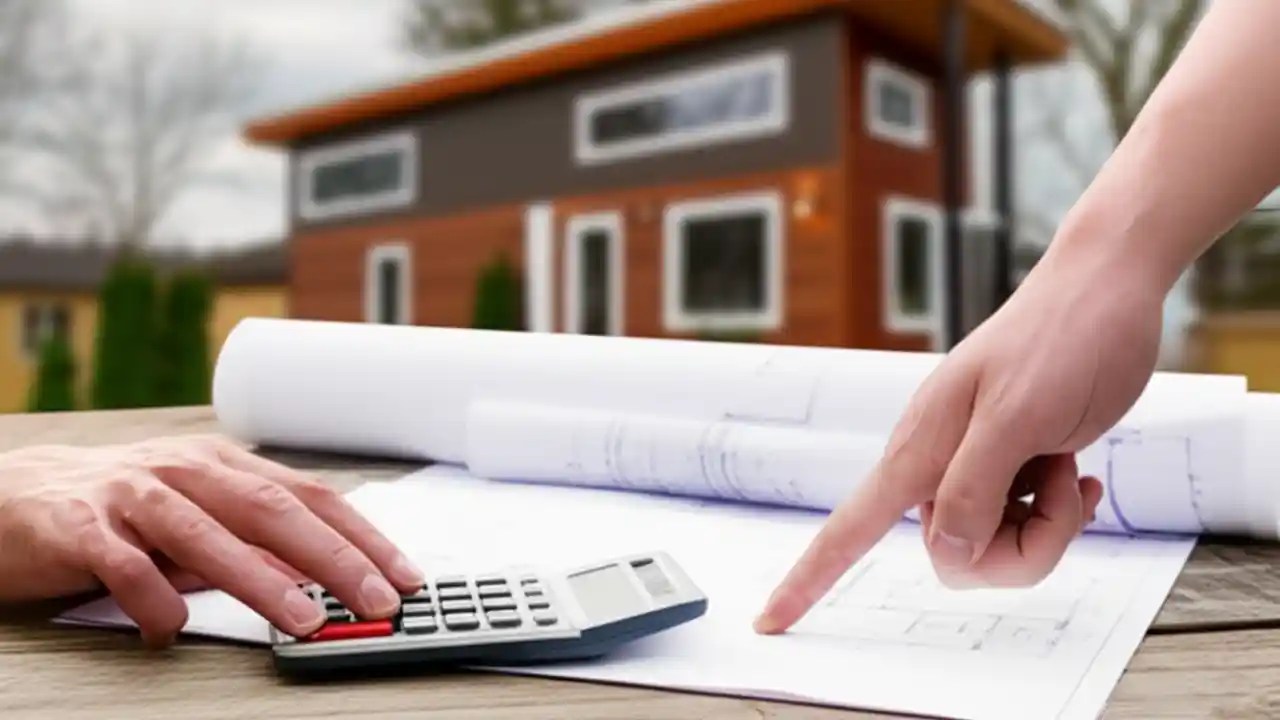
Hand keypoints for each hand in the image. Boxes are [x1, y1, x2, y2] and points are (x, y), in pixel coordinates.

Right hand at [0, 435, 423, 646]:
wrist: (10, 496)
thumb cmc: (118, 509)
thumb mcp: (196, 519)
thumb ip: (252, 545)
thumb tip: (319, 579)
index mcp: (223, 464)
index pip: (309, 496)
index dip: (362, 536)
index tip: (403, 575)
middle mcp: (185, 470)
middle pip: (274, 511)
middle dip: (334, 558)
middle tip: (376, 599)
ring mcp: (132, 495)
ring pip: (210, 536)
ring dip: (264, 581)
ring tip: (305, 621)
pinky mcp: (80, 527)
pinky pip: (125, 567)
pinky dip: (153, 602)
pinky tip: (168, 631)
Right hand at [754, 251, 1165, 633]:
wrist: (1104, 290)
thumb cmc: (1059, 340)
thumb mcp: (1018, 415)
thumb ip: (973, 487)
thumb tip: (944, 550)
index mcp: (919, 450)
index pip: (848, 528)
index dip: (807, 579)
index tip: (767, 621)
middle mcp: (935, 465)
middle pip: (954, 558)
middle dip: (1019, 548)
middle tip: (1054, 489)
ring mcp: (973, 467)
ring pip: (993, 548)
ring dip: (1045, 526)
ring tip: (1063, 467)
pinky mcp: (1008, 467)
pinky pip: (1021, 525)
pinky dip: (1056, 513)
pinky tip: (1075, 473)